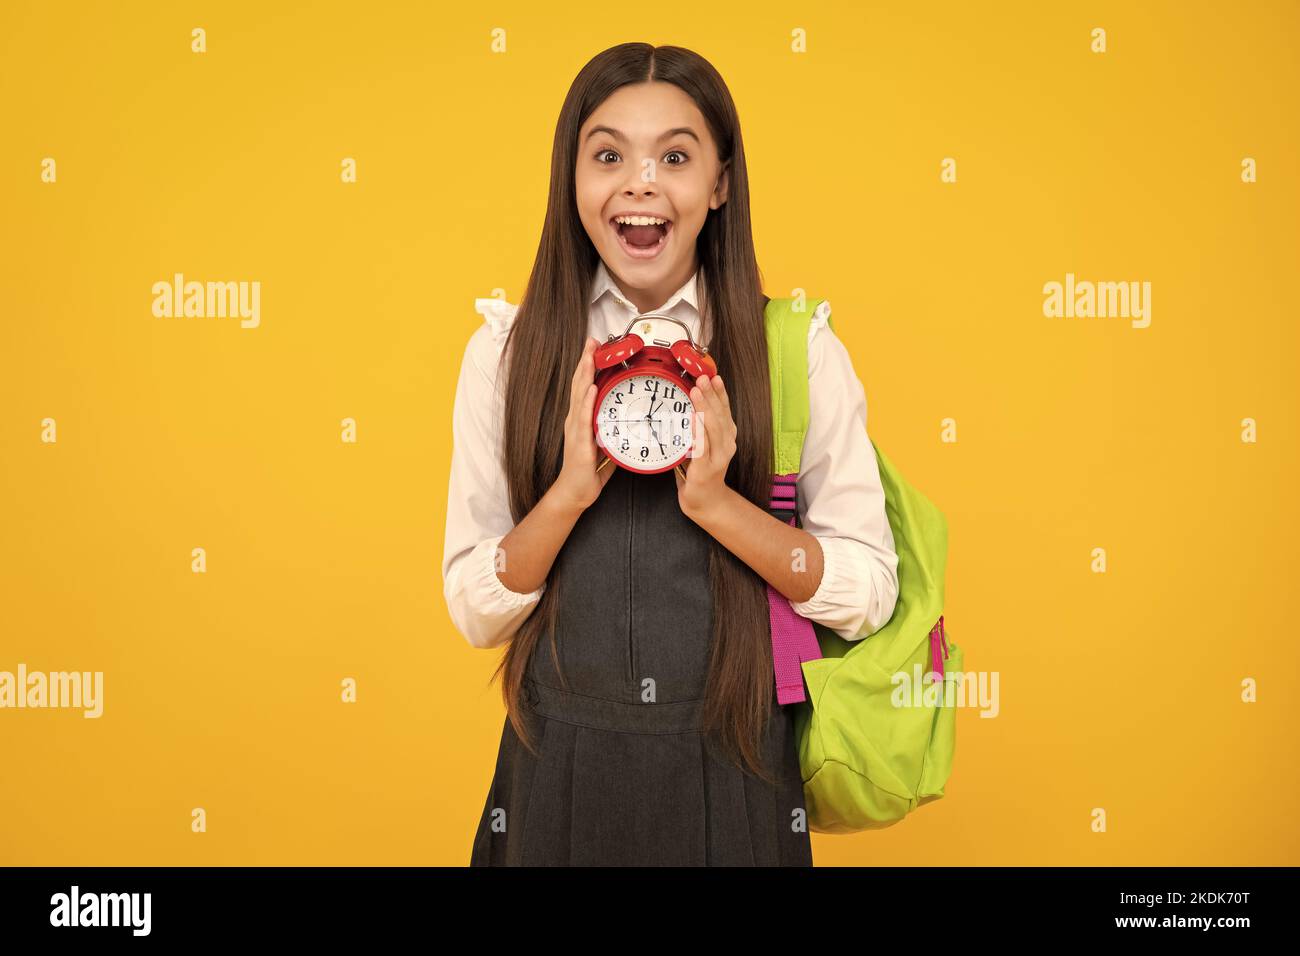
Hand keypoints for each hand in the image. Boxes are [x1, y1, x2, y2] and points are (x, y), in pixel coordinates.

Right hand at [552, 337, 616, 511]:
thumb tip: (632, 422)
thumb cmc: (589, 471)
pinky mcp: (579, 442)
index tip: (595, 348)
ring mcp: (576, 429)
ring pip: (580, 396)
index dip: (589, 366)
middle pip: (580, 384)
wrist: (575, 492)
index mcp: (582, 419)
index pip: (585, 386)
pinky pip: (584, 418)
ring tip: (590, 356)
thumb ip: (614, 431)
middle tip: (592, 342)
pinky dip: (587, 402)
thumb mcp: (605, 445)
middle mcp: (576, 420)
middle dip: (586, 361)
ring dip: (585, 374)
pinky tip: (591, 389)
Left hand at [675, 373, 736, 518]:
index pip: (724, 409)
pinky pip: (702, 447)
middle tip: (702, 378)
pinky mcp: (706, 468)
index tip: (713, 375)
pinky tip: (694, 420)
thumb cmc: (701, 470)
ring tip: (696, 392)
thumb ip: (697, 426)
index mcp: (726, 436)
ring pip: (713, 428)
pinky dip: (698, 432)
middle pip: (719, 415)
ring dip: (704, 408)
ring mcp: (718, 457)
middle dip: (711, 395)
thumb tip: (682, 402)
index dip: (719, 392)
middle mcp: (726, 444)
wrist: (705, 500)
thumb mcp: (702, 444)